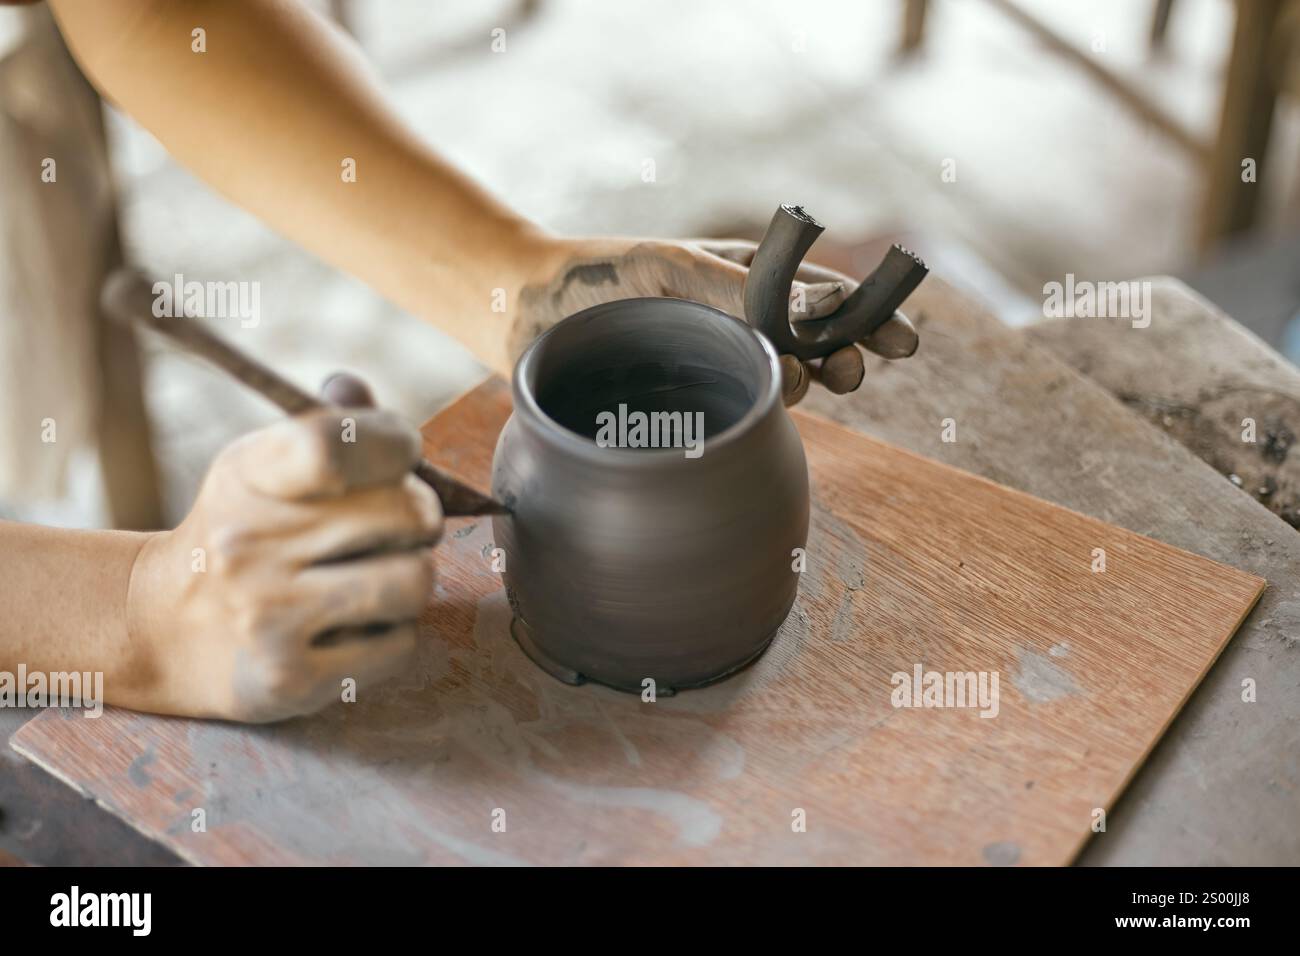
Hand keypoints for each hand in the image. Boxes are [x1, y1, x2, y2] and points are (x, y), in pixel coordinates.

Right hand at [126, 374, 441, 722]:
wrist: (164, 629)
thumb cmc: (244, 534)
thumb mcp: (264, 469)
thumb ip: (325, 426)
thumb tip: (355, 390)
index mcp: (249, 477)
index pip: (337, 443)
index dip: (394, 444)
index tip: (400, 457)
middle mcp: (251, 545)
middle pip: (406, 514)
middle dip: (419, 519)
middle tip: (396, 529)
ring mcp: (270, 616)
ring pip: (414, 582)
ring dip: (411, 579)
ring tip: (376, 578)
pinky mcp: (292, 679)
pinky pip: (401, 645)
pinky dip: (394, 634)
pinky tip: (354, 627)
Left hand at [510, 236, 919, 404]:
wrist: (522, 317)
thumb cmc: (601, 279)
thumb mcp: (679, 273)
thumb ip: (751, 294)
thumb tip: (830, 308)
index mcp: (743, 282)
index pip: (823, 299)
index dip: (867, 319)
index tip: (903, 342)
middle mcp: (736, 327)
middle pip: (814, 347)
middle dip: (846, 358)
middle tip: (852, 371)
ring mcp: (714, 370)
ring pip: (783, 386)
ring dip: (803, 385)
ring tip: (798, 381)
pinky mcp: (689, 412)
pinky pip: (741, 418)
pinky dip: (761, 415)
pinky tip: (759, 412)